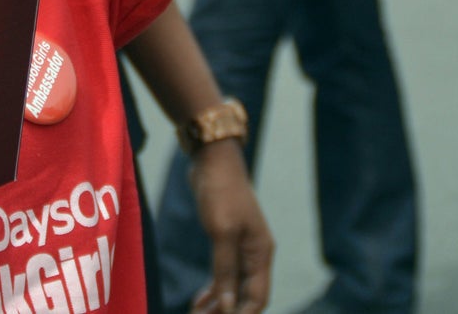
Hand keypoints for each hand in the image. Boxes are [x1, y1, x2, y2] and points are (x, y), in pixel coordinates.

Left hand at [188, 141, 272, 313]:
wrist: (212, 159)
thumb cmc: (220, 191)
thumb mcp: (221, 231)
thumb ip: (225, 268)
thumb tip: (228, 305)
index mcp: (260, 252)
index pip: (258, 297)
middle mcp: (254, 252)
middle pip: (245, 294)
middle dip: (227, 309)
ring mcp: (241, 245)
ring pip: (233, 285)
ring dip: (218, 302)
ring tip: (197, 313)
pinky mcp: (226, 238)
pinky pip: (223, 271)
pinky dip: (214, 286)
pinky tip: (200, 298)